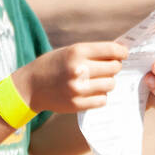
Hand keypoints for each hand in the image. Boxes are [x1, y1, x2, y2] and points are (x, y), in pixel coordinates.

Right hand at [11, 42, 127, 113]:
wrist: (30, 86)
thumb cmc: (53, 64)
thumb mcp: (70, 51)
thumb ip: (92, 52)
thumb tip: (120, 53)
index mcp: (77, 51)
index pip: (112, 50)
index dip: (122, 52)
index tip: (123, 54)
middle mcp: (79, 69)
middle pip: (114, 68)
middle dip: (114, 67)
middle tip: (108, 68)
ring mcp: (78, 88)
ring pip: (110, 85)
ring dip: (107, 82)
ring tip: (98, 80)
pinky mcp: (77, 104)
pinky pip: (102, 100)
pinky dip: (100, 96)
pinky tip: (92, 92)